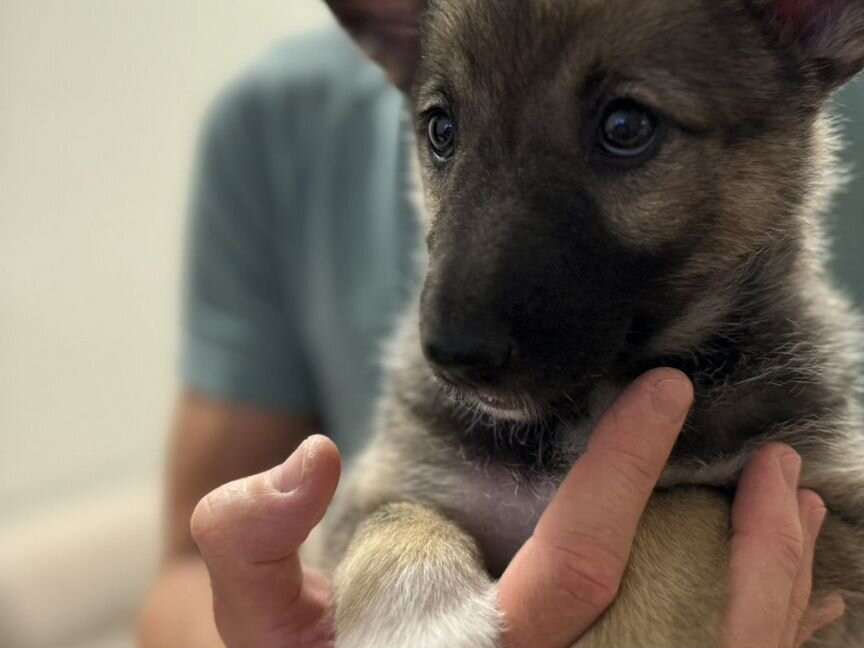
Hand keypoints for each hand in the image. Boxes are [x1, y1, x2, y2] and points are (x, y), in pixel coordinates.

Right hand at [191, 370, 843, 647]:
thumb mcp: (256, 612)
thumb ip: (250, 534)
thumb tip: (314, 460)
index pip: (572, 579)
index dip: (622, 475)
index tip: (661, 390)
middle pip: (681, 640)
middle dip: (745, 545)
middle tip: (770, 456)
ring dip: (775, 586)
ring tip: (792, 501)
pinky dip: (769, 630)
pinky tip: (790, 576)